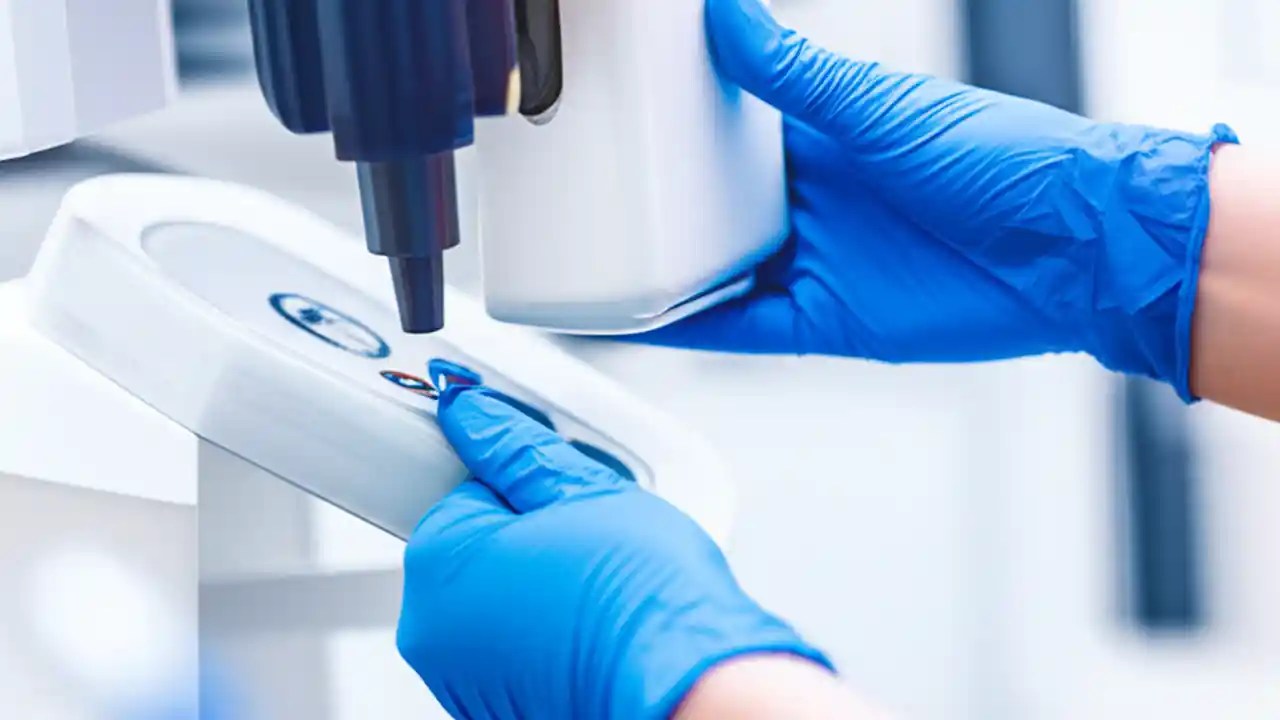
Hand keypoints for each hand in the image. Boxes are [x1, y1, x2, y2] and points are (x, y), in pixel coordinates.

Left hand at [396, 384, 828, 719]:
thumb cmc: (644, 603)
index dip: (526, 486)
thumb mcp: (582, 490)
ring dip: (542, 585)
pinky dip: (548, 633)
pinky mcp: (496, 705)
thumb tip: (472, 414)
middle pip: (479, 547)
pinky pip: (515, 646)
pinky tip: (595, 625)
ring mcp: (462, 678)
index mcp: (441, 564)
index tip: (567, 496)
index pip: (465, 491)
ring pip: (500, 599)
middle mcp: (434, 631)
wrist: (687, 690)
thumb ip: (514, 446)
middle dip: (533, 535)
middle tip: (594, 541)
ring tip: (602, 587)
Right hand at [642, 0, 1233, 400]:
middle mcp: (816, 202)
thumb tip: (727, 15)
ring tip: (598, 260)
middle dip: (663, 203)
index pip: (735, 132)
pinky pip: (741, 326)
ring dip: (667, 268)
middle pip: (717, 205)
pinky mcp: (825, 320)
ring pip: (720, 269)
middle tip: (594, 191)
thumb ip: (797, 74)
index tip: (628, 113)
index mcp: (827, 139)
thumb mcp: (880, 107)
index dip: (684, 127)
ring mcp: (817, 263)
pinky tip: (644, 320)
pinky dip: (693, 325)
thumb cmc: (1004, 160)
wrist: (1073, 250)